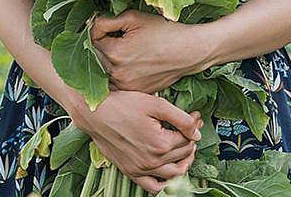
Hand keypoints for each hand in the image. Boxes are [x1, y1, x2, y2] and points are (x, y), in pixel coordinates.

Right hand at [71, 90, 200, 191]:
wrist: (94, 112)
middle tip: (190, 128)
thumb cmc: (122, 104)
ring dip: (183, 162)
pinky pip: (153, 187)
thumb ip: (180, 119)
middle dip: (190, 140)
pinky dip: (164, 183)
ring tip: (183, 149)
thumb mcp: (155, 104)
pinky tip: (167, 170)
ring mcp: (140, 169)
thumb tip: (196, 132)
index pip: (188, 139)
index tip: (195, 116)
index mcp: (160, 144)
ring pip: (174, 174)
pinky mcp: (130, 171)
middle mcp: (151, 161)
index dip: (193, 126)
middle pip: (182, 155)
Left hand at [91, 10, 213, 93]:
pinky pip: (118, 83)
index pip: (92, 41)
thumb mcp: (133, 18)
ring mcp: (127, 86)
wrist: (189, 51)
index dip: (98, 32)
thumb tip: (90, 24)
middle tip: (115, 38)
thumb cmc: (164, 31)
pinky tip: (130, 64)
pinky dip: (119, 74)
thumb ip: (106, 21)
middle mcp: (118, 73)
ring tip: (124, 51)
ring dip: (107, 62)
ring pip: (105, 73)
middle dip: (101, 47)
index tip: (108, 27)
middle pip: (96, 59)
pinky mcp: (136, 92)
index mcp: (115, 53)